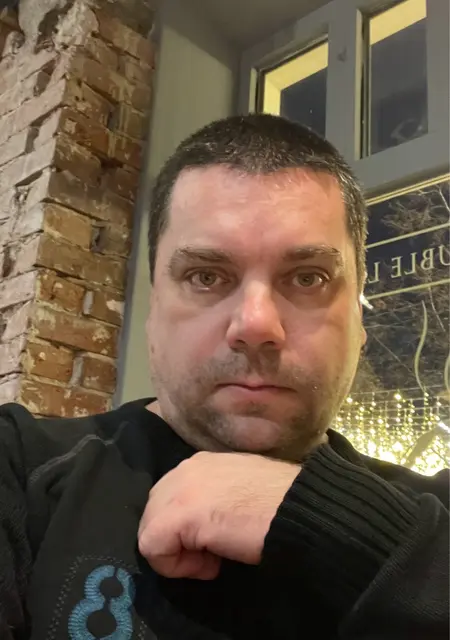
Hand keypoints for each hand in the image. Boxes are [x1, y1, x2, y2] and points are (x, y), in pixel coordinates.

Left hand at [138, 451, 298, 579]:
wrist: (300, 508)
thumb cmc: (281, 504)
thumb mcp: (239, 491)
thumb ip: (214, 496)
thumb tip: (201, 521)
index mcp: (201, 463)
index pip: (170, 497)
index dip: (186, 527)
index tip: (218, 539)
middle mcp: (185, 468)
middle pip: (154, 511)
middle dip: (177, 538)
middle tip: (214, 551)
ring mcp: (179, 488)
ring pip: (150, 530)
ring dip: (177, 552)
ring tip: (214, 557)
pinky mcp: (177, 514)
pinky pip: (152, 548)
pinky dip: (176, 566)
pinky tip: (211, 564)